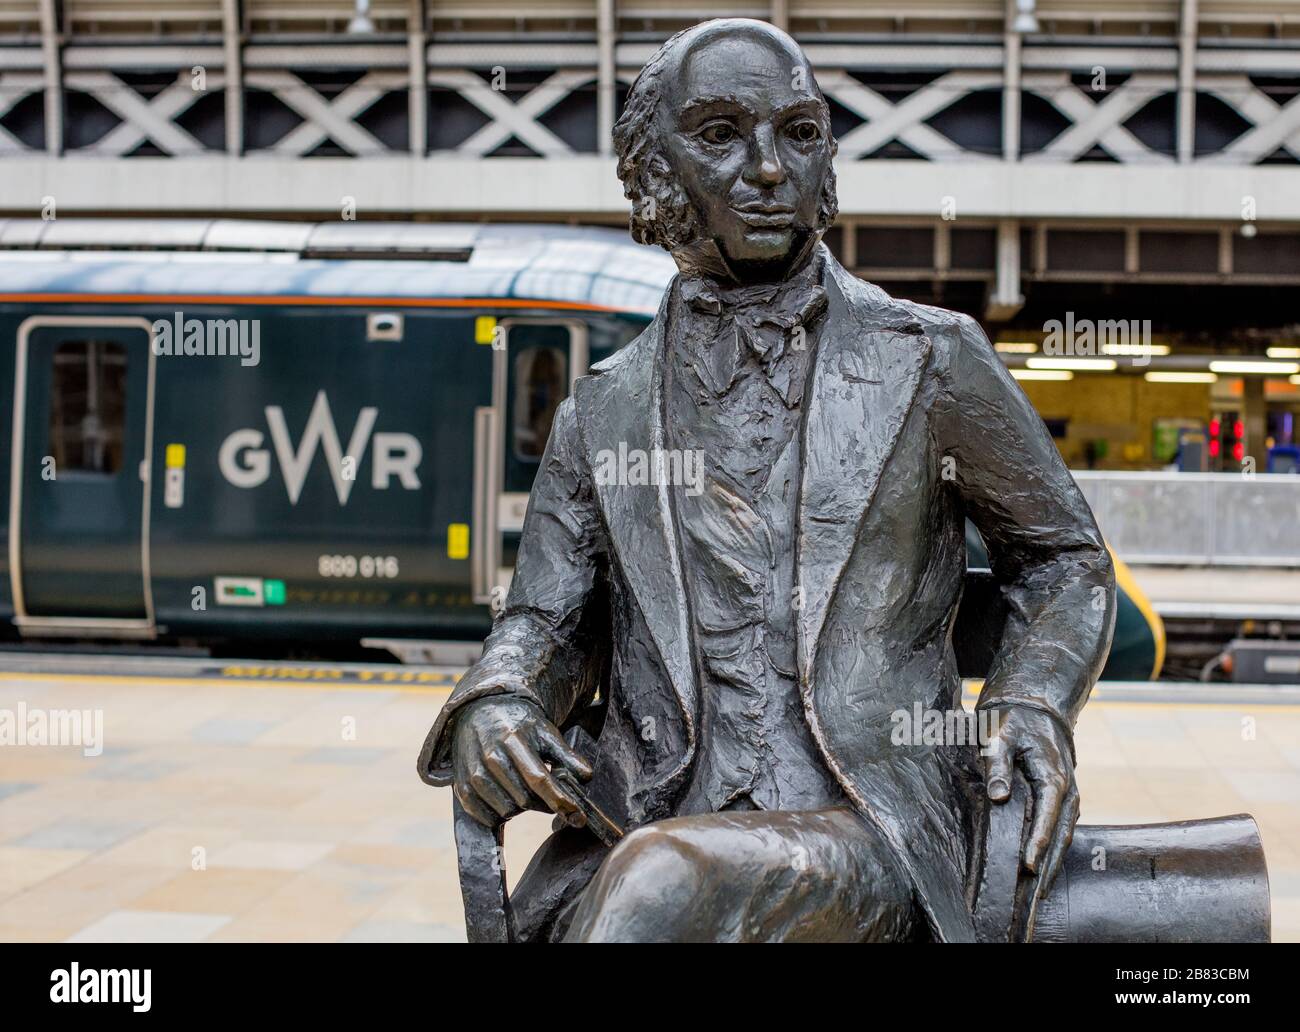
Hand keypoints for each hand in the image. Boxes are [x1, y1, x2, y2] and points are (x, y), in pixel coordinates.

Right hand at [450, 695, 592, 827]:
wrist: (479, 713)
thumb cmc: (517, 724)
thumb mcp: (545, 732)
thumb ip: (566, 755)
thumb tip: (586, 777)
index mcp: (513, 740)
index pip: (539, 779)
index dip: (561, 801)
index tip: (578, 816)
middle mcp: (490, 757)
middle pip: (525, 799)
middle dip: (543, 803)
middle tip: (548, 795)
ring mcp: (473, 773)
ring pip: (506, 810)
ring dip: (521, 809)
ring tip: (525, 791)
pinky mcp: (461, 787)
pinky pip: (485, 816)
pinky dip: (499, 815)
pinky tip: (507, 799)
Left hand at [980, 705, 1078, 896]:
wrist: (1033, 707)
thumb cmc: (1012, 720)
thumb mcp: (998, 735)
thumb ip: (997, 764)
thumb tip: (998, 797)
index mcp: (1052, 776)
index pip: (1048, 815)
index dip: (1039, 842)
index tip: (1028, 866)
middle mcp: (1066, 791)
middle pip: (1061, 835)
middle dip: (1050, 866)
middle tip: (1035, 898)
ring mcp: (1067, 798)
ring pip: (1064, 837)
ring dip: (1053, 865)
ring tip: (1038, 896)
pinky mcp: (1061, 801)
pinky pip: (1060, 831)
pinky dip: (1053, 853)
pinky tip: (1040, 873)